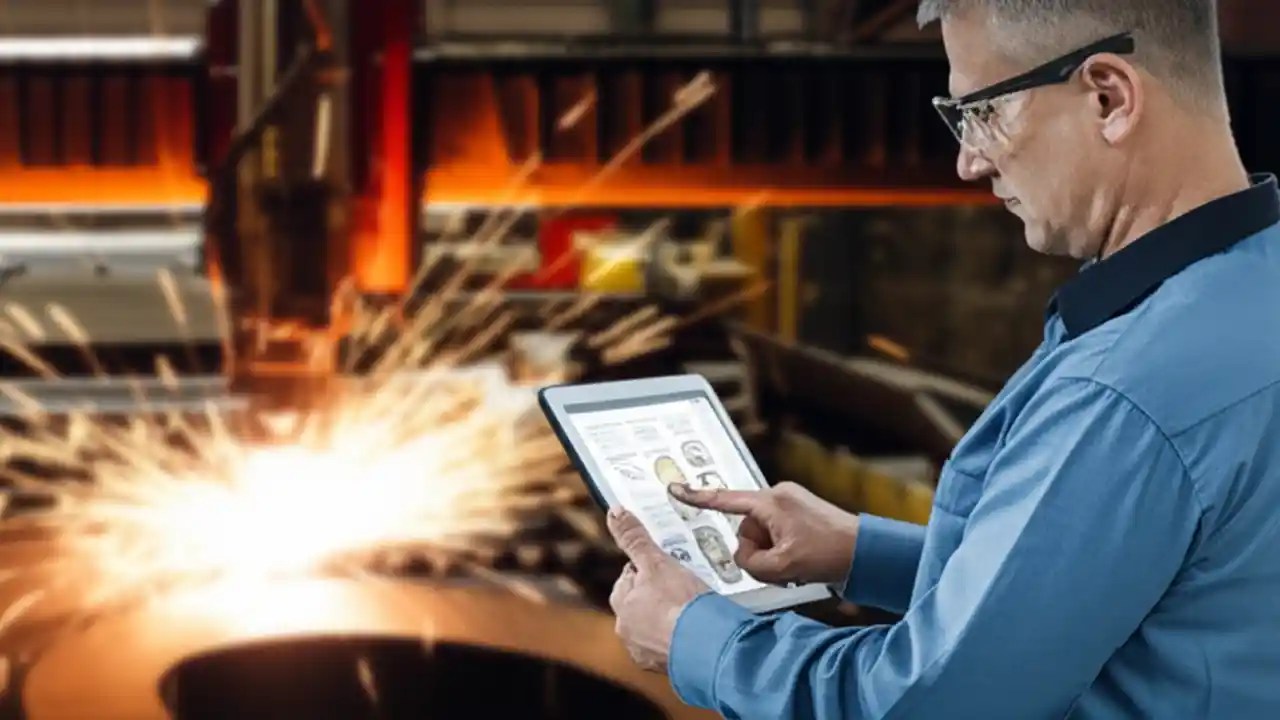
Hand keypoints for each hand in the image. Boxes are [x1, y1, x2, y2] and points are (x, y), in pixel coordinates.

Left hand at [606, 508, 709, 671]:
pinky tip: (693, 632)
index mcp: (621, 602)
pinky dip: (678, 640)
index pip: (629, 577)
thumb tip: (614, 511)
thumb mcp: (656, 561)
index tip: (666, 568)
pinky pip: (668, 647)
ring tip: (691, 611)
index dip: (649, 569)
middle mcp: (626, 629)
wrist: (704, 646)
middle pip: (640, 603)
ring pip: (654, 626)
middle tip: (682, 588)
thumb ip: (634, 538)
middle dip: (657, 596)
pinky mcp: (662, 667)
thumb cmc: (679, 602)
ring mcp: (643, 650)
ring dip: (668, 619)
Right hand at [670, 481, 858, 585]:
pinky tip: (801, 561)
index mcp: (771, 501)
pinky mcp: (800, 513)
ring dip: (772, 553)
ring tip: (797, 565)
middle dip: (758, 550)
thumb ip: (750, 562)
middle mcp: (778, 495)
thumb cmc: (829, 554)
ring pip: (762, 534)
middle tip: (783, 566)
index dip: (697, 498)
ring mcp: (790, 502)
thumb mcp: (781, 566)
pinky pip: (777, 533)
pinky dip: (783, 550)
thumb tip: (744, 556)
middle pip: (746, 528)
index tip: (675, 489)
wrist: (867, 552)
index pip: (725, 499)